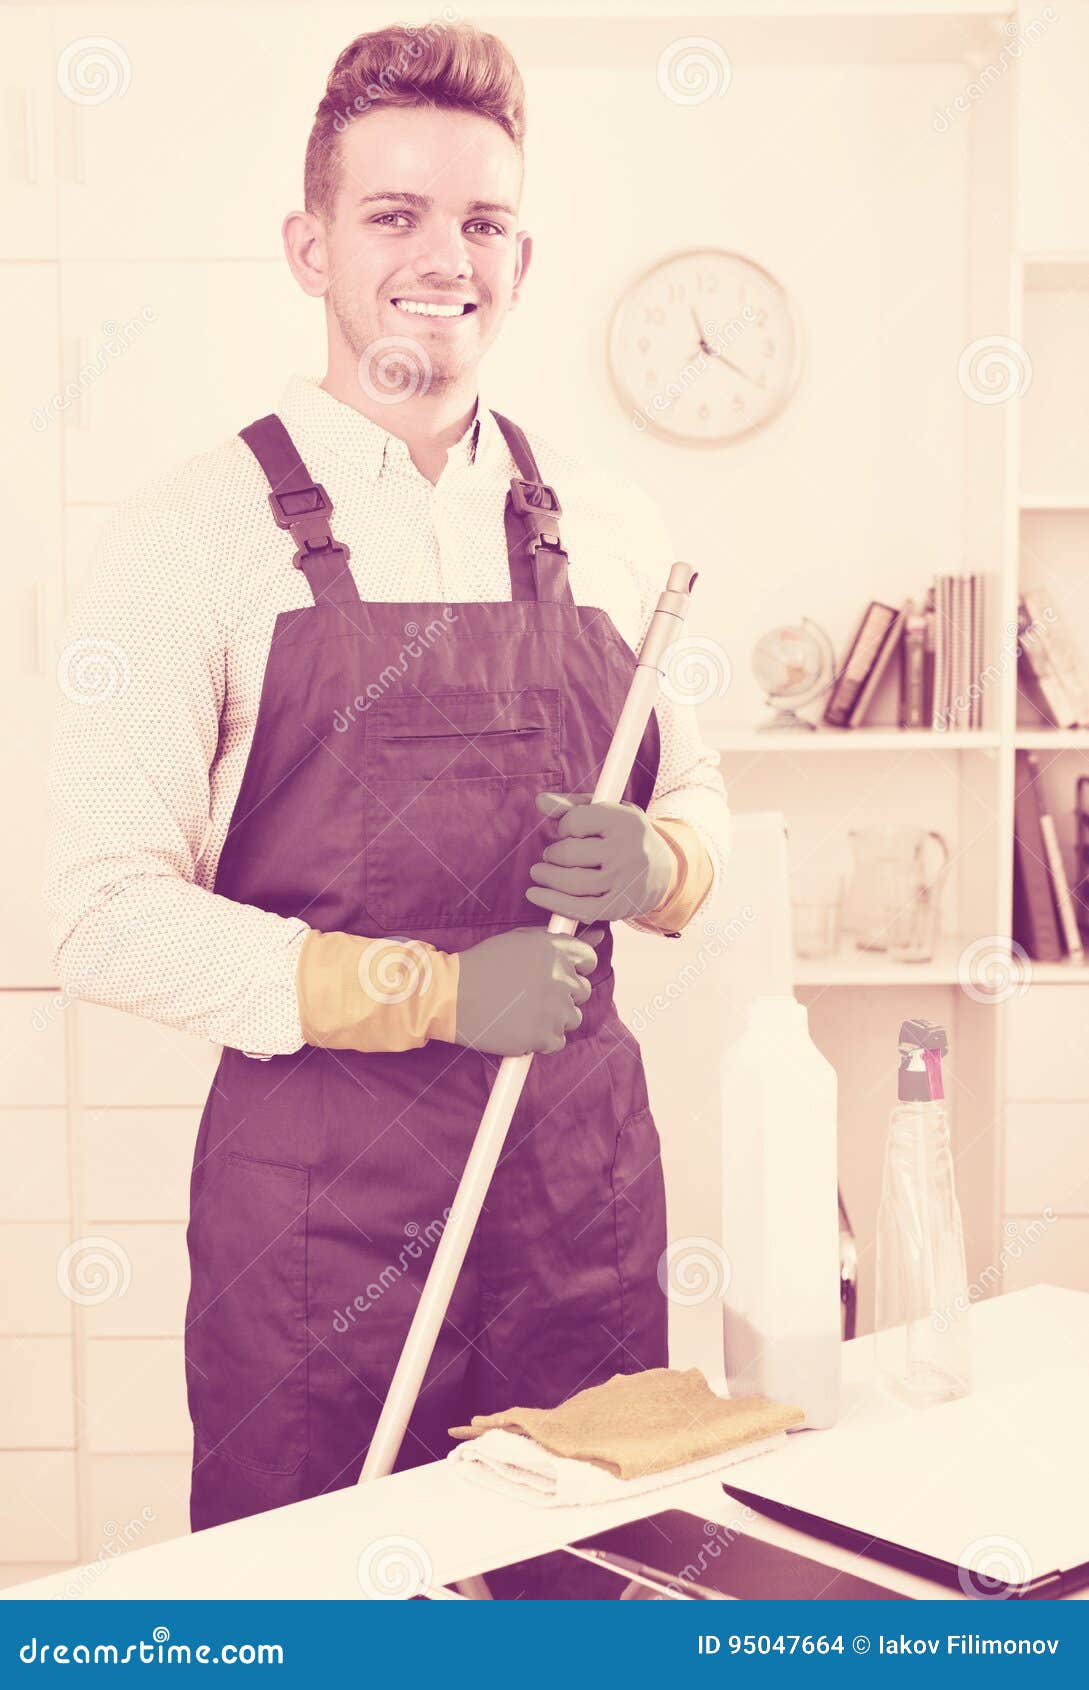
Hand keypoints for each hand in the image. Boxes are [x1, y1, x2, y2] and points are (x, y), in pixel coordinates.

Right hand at [453, 924, 603, 1056]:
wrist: (450, 996)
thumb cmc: (483, 966)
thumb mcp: (520, 941)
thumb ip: (560, 940)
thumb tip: (600, 936)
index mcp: (553, 949)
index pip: (588, 960)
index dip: (574, 969)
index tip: (557, 975)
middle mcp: (559, 977)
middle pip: (582, 992)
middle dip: (562, 995)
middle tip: (531, 996)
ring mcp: (553, 1009)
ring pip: (572, 1018)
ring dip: (553, 1018)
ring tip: (522, 1012)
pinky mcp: (543, 1036)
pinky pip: (557, 1042)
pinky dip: (541, 1040)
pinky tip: (518, 1028)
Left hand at [524, 791, 675, 923]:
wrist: (664, 872)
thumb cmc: (625, 837)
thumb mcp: (608, 813)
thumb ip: (572, 805)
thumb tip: (540, 801)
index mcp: (625, 821)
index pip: (574, 821)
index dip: (564, 826)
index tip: (569, 831)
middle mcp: (627, 851)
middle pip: (569, 853)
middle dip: (553, 853)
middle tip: (552, 855)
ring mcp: (623, 882)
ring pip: (571, 882)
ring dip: (547, 877)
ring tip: (541, 872)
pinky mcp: (618, 907)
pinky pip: (579, 909)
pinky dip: (553, 903)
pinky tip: (536, 894)